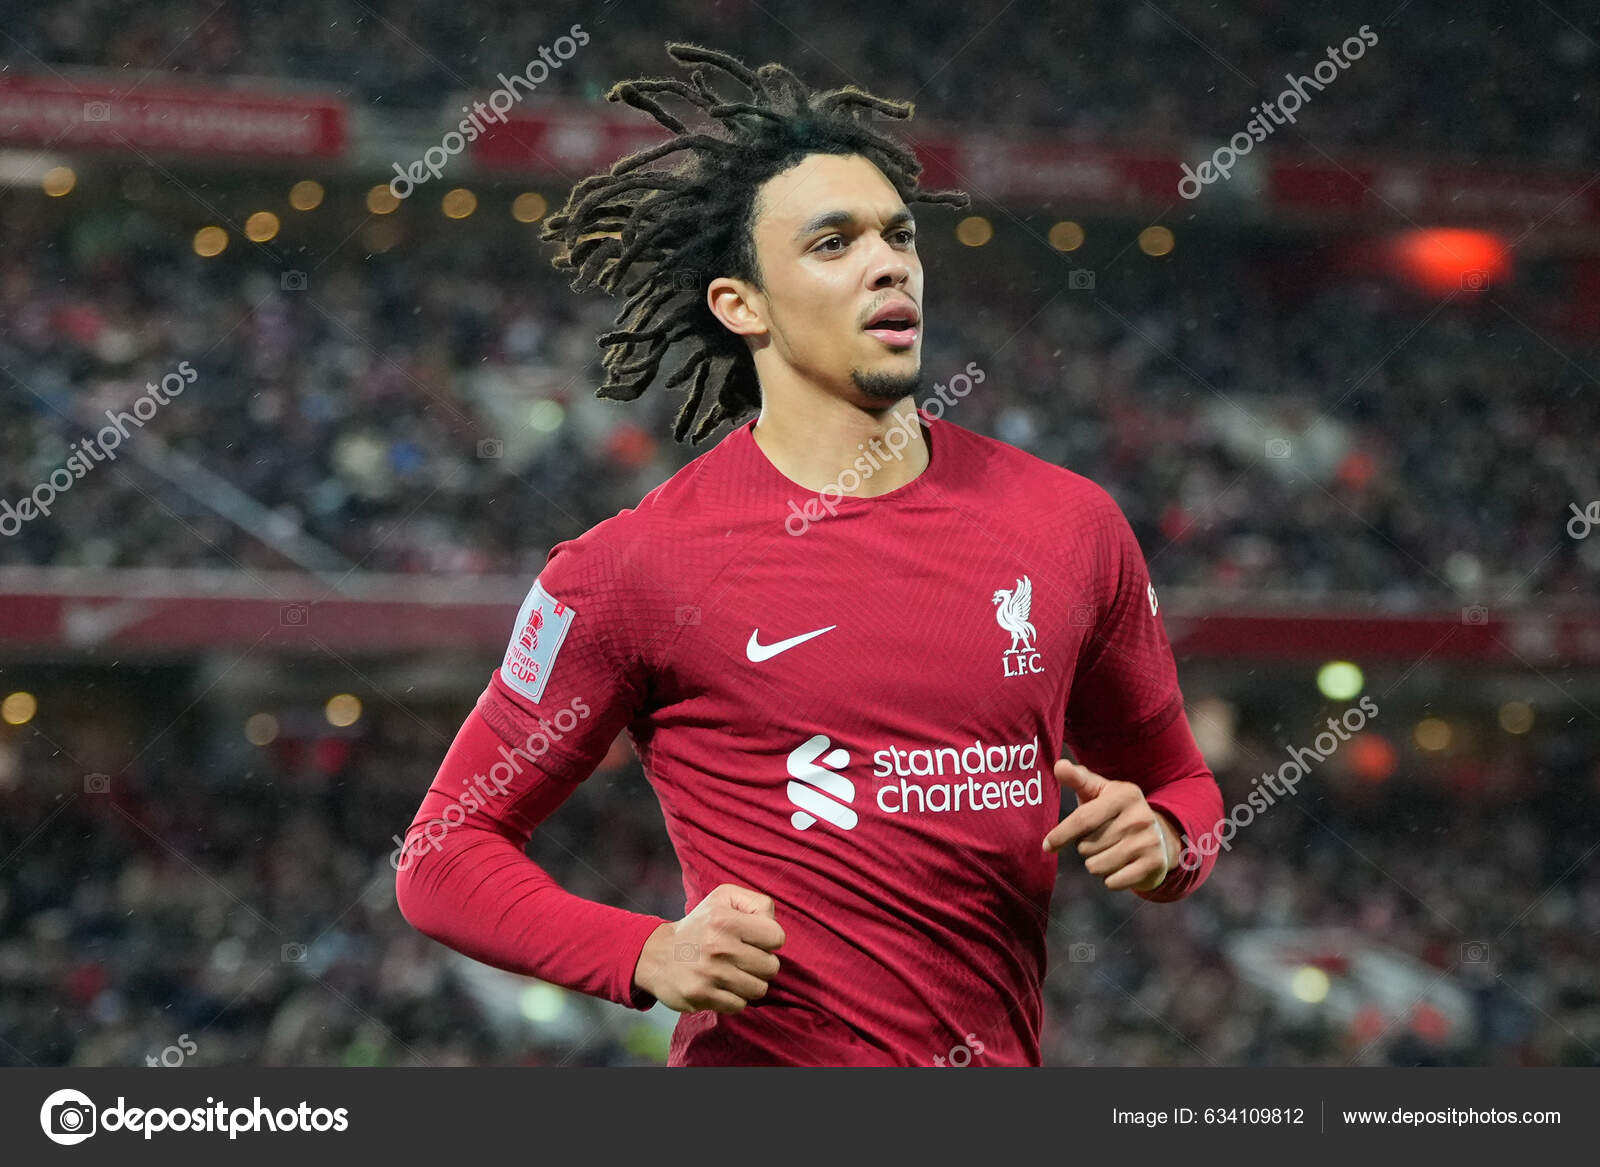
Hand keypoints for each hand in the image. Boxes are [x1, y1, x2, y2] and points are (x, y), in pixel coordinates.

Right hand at [633, 883, 785, 1013]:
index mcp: (724, 918)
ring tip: (734, 973)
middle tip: (744, 959)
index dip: (770, 939)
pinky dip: (734, 998)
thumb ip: (756, 904)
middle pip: (771, 967)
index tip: (755, 940)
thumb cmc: (700, 925)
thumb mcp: (724, 899)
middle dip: (762, 964)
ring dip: (750, 983)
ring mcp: (709, 972)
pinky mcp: (701, 995)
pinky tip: (722, 986)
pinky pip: (739, 1005)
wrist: (656, 954)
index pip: (776, 936)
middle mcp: (717, 945)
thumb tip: (774, 928)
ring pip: (758, 989)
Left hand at [1043, 759, 1176, 892]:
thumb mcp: (1099, 792)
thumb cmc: (1116, 813)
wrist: (1160, 837)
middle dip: (1085, 847)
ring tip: (1111, 852)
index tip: (1047, 845)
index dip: (1061, 834)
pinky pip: (1113, 882)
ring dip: (1097, 863)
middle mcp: (1140, 816)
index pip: (1083, 819)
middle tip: (1101, 839)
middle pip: (1087, 846)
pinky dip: (1111, 878)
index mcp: (1124, 795)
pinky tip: (1122, 866)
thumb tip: (1058, 766)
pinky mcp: (1154, 864)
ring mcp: (1149, 841)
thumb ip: (1078, 779)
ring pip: (1096, 866)